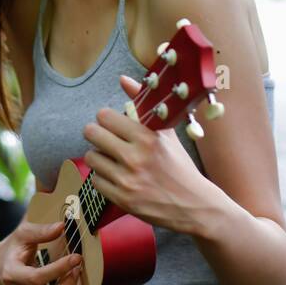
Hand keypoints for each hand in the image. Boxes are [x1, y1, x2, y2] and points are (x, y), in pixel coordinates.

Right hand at [0, 218, 82, 284]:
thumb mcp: (24, 233)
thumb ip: (41, 230)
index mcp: (10, 273)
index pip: (36, 278)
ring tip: (74, 279)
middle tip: (77, 271)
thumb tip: (62, 227)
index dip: (59, 269)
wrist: (2, 265)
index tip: (76, 257)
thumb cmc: (16, 247)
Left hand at [80, 74, 209, 232]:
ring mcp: (127, 180)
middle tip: (105, 138)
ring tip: (113, 158)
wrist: (193, 204)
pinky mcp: (122, 199)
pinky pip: (95, 180)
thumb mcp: (166, 132)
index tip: (112, 123)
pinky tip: (116, 175)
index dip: (106, 118)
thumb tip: (122, 79)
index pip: (105, 116)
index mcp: (147, 137)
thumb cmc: (179, 166)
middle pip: (92, 133)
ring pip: (91, 157)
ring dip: (99, 156)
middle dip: (96, 134)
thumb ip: (142, 104)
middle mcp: (135, 157)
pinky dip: (103, 177)